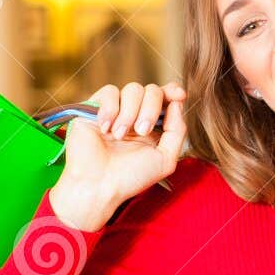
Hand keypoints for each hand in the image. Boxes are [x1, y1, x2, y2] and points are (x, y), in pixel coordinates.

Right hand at [49, 81, 186, 230]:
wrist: (98, 184)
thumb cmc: (131, 177)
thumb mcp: (165, 159)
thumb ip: (177, 131)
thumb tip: (177, 103)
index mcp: (154, 127)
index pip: (166, 99)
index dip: (173, 91)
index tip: (179, 95)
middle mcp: (136, 116)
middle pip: (152, 90)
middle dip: (151, 109)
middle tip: (141, 131)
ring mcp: (117, 111)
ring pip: (133, 89)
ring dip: (130, 113)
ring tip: (119, 136)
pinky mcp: (95, 107)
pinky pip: (110, 91)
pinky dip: (111, 109)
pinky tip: (105, 129)